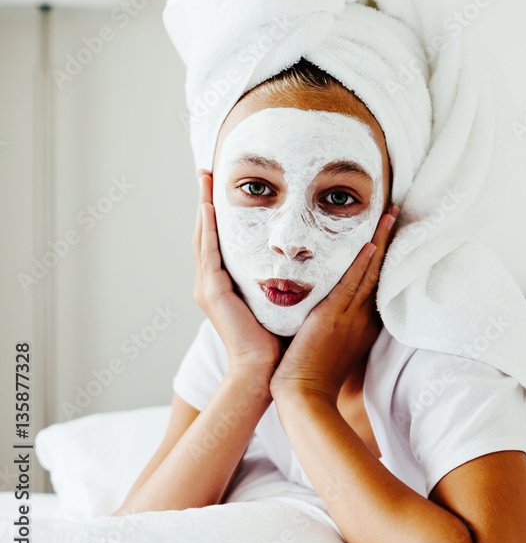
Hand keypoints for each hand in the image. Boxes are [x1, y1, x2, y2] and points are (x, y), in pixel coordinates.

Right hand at [193, 169, 282, 381]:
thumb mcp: (279, 299)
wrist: (264, 372)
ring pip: (203, 237)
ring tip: (203, 178)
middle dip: (206, 200)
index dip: (220, 212)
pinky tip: (209, 208)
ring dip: (202, 206)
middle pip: (207, 232)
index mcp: (227, 283)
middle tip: (205, 170)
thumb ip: (282, 277)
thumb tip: (307, 256)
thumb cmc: (277, 340)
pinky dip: (208, 229)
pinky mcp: (212, 294)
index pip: (222, 239)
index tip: (222, 184)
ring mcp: (208, 288)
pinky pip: (209, 254)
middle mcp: (212, 282)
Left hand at [269, 204, 399, 401]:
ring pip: (371, 272)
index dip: (385, 256)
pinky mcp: (333, 318)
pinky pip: (352, 285)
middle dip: (390, 241)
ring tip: (390, 215)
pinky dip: (362, 264)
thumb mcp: (330, 346)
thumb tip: (325, 310)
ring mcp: (350, 317)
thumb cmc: (312, 377)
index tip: (389, 233)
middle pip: (381, 271)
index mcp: (363, 324)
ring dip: (381, 241)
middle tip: (396, 213)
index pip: (377, 283)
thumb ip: (333, 325)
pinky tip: (370, 244)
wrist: (304, 397)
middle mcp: (363, 318)